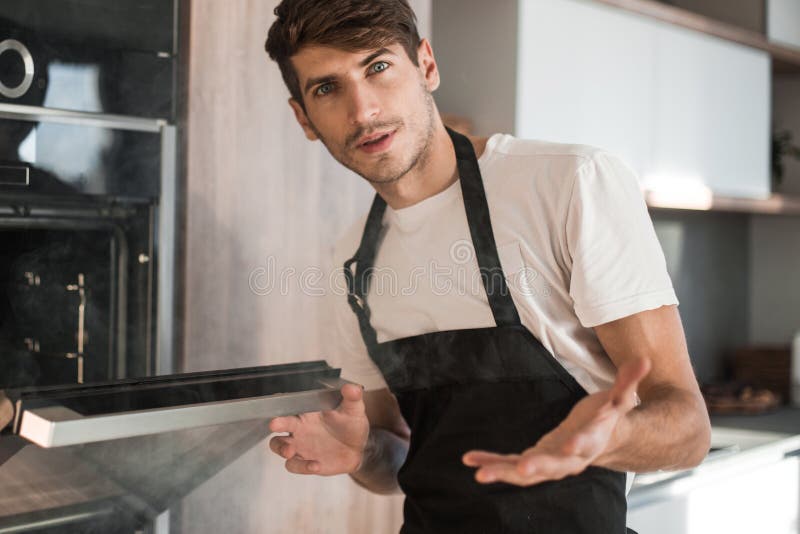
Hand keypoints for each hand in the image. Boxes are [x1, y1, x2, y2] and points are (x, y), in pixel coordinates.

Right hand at [268, 383, 369, 475]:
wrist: (357, 449)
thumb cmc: (351, 426)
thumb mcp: (354, 410)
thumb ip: (352, 398)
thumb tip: (351, 388)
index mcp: (308, 412)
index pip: (290, 403)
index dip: (281, 401)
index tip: (277, 398)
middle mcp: (299, 428)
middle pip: (279, 424)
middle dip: (276, 423)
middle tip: (275, 424)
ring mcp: (299, 445)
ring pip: (279, 445)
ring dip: (281, 448)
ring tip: (290, 451)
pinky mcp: (304, 462)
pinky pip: (295, 465)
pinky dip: (302, 466)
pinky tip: (315, 465)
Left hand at [462, 357, 650, 485]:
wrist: (606, 444)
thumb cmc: (610, 419)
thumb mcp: (621, 399)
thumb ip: (629, 380)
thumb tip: (643, 359)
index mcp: (593, 442)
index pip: (589, 444)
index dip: (581, 445)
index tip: (571, 445)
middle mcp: (572, 459)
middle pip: (556, 466)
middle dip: (538, 468)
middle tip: (522, 470)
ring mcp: (552, 463)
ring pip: (529, 474)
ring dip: (504, 473)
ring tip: (481, 473)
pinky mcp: (536, 461)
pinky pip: (512, 466)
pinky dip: (493, 463)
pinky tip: (471, 460)